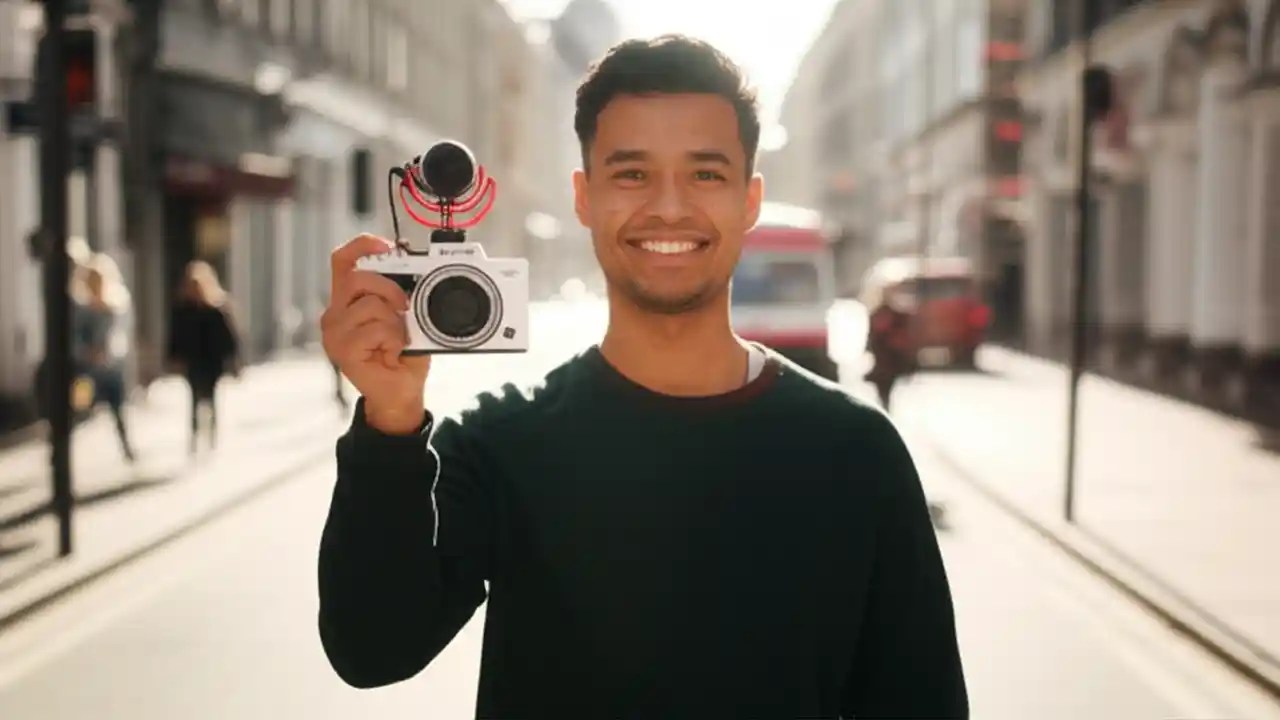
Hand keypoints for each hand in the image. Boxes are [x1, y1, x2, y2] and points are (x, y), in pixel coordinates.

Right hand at [321, 234, 429, 434]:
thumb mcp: (405, 318)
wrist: (400, 394)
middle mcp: (335, 314)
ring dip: (395, 322)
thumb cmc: (402, 356)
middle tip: (406, 308)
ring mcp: (335, 333)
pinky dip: (393, 338)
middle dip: (390, 288)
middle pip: (358, 278)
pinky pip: (375, 329)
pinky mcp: (342, 349)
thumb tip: (415, 274)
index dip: (362, 246)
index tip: (386, 246)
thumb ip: (400, 296)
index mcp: (348, 301)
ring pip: (370, 305)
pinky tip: (392, 352)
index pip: (342, 261)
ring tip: (397, 340)